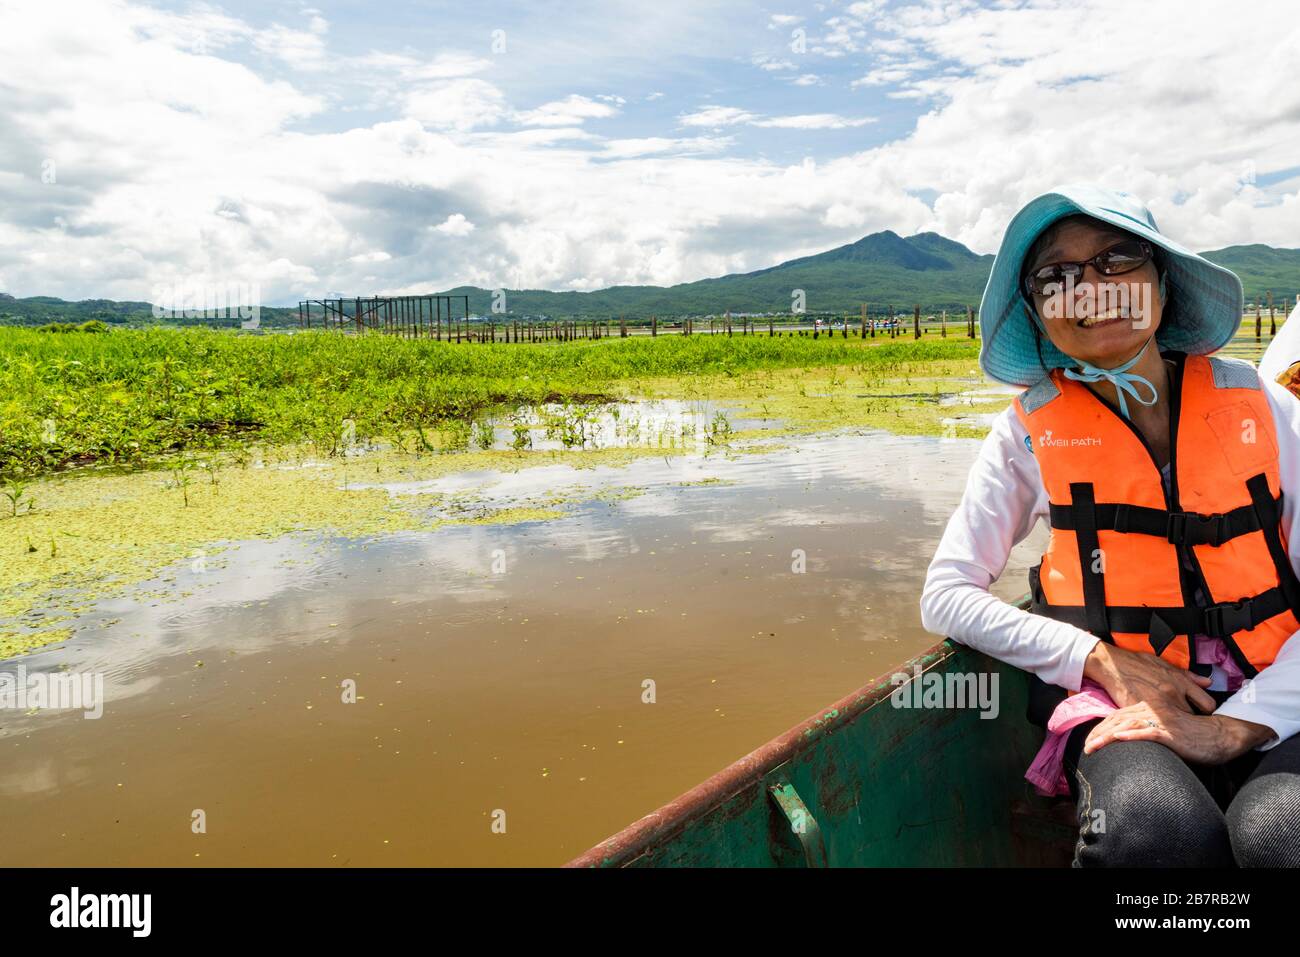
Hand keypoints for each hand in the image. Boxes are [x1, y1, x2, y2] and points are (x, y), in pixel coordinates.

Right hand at [1083, 642, 1214, 713]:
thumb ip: (1188, 675)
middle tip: (1186, 720)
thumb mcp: (1165, 664)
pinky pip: (1155, 726)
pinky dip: (1157, 728)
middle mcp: (1172, 694)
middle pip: (1193, 717)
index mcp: (1180, 682)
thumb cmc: (1138, 663)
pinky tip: (1155, 726)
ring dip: (1175, 725)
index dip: (1206, 710)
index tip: (1201, 712)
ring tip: (1172, 725)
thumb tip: (1208, 682)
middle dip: (1190, 720)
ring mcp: (1157, 705)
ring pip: (1176, 725)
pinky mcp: (1142, 713)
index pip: (1207, 704)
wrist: (1112, 665)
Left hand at [1083, 699, 1275, 764]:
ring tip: (1093, 746)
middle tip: (1086, 747)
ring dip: (1107, 736)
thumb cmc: (1195, 736)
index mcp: (1150, 709)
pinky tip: (1119, 739)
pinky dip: (1132, 735)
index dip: (1102, 727)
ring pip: (1127, 725)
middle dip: (1098, 733)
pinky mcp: (1171, 732)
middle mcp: (1153, 711)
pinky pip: (1148, 732)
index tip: (1089, 740)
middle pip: (1118, 720)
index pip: (1119, 717)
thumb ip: (1150, 731)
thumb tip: (1131, 742)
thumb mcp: (1167, 731)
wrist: (1222, 735)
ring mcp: (1162, 721)